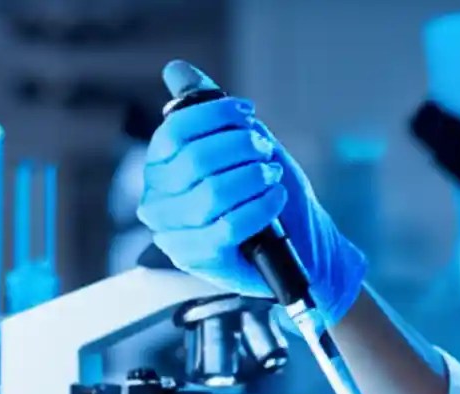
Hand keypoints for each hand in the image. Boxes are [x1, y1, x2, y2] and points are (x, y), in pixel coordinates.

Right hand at [137, 71, 365, 321]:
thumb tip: (177, 69)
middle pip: (195, 159)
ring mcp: (172, 233)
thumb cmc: (268, 195)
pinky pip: (229, 225)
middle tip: (266, 151)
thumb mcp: (243, 147)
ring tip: (272, 177)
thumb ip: (209, 112)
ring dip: (252, 177)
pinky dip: (260, 206)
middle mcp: (156, 200)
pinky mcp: (198, 259)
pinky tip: (276, 199)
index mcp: (160, 168)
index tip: (248, 113)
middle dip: (240, 147)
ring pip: (211, 192)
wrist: (303, 247)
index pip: (174, 131)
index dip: (215, 114)